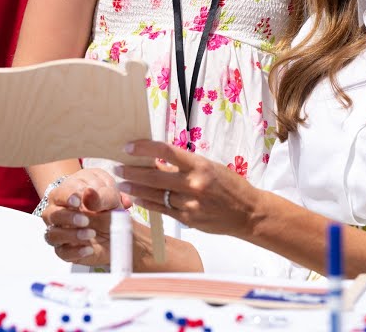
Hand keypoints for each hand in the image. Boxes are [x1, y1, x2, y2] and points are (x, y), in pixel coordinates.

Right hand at [41, 168, 130, 265]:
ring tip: (92, 234)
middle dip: (67, 218)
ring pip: (52, 235)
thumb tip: (89, 192)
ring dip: (70, 235)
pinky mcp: (66, 249)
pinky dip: (75, 252)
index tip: (78, 202)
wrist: (118, 226)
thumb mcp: (110, 198)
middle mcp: (57, 213)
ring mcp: (60, 231)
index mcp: (66, 194)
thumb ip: (100, 197)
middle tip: (86, 221)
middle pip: (50, 215)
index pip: (58, 194)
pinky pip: (62, 253)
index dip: (66, 197)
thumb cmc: (108, 205)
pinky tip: (90, 249)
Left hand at [116, 140, 263, 237]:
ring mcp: (189, 203)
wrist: (247, 212)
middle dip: (131, 172)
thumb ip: (185, 165)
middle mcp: (193, 184)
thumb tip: (157, 161)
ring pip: (154, 195)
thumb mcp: (210, 167)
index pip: (165, 151)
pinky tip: (137, 199)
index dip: (143, 148)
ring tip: (122, 183)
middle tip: (117, 168)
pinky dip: (147, 204)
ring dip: (134, 189)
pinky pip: (161, 210)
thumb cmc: (229, 185)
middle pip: (153, 176)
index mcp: (199, 165)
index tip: (129, 147)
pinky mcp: (188, 219)